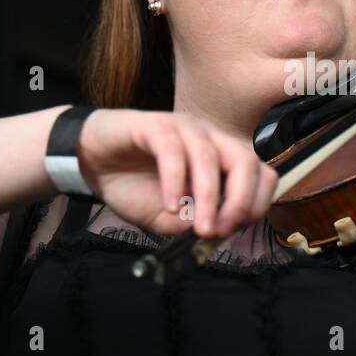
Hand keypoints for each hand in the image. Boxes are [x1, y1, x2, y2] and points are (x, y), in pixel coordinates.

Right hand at [74, 109, 278, 237]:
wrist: (94, 164)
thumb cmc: (136, 187)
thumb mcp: (168, 219)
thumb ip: (193, 223)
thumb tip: (216, 229)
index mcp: (223, 160)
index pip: (262, 174)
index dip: (256, 203)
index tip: (235, 231)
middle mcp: (211, 140)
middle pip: (246, 161)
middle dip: (241, 200)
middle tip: (222, 230)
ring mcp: (184, 129)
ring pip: (209, 157)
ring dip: (209, 197)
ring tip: (200, 228)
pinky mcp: (155, 125)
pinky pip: (173, 151)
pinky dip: (175, 182)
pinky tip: (169, 205)